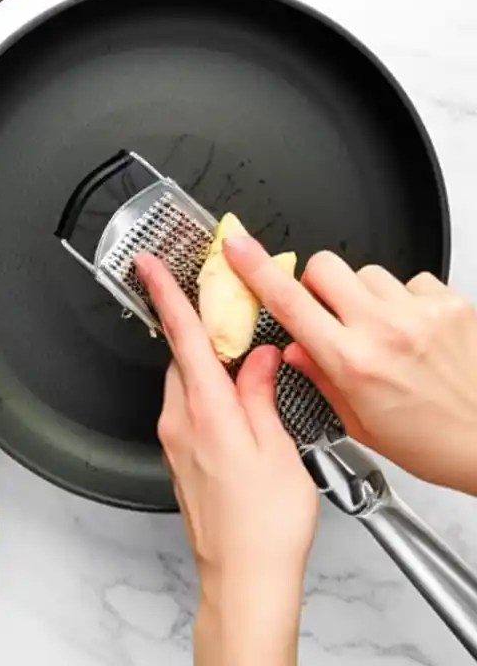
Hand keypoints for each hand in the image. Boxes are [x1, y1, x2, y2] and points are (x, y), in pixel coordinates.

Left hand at [135, 254, 316, 665]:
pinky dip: (205, 393)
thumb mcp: (277, 448)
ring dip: (205, 365)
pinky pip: (187, 409)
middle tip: (225, 308)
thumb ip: (259, 394)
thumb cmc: (264, 525)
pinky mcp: (178, 459)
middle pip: (181, 357)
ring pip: (184, 384)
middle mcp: (179, 423)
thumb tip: (256, 358)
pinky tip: (234, 403)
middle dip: (198, 330)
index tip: (149, 265)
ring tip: (242, 360)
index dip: (165, 295)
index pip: (181, 337)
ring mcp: (174, 443)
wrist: (243, 577)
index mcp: (206, 412)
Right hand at [225, 240, 476, 495]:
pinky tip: (414, 330)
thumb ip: (320, 376)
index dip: (255, 268)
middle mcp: (384, 330)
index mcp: (352, 362)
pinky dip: (406, 299)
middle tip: (329, 312)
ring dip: (364, 294)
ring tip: (382, 330)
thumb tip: (294, 347)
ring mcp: (420, 312)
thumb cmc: (430, 442)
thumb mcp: (358, 422)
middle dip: (317, 284)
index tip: (237, 246)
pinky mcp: (451, 304)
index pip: (289, 301)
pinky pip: (411, 281)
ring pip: (367, 272)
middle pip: (324, 267)